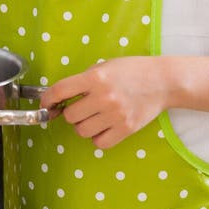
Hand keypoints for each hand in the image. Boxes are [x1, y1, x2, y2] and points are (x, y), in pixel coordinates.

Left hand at [40, 56, 172, 148]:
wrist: (163, 81)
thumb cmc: (132, 71)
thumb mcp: (105, 66)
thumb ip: (84, 80)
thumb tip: (61, 96)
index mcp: (96, 78)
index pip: (60, 90)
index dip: (47, 98)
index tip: (46, 103)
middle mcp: (104, 97)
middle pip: (69, 115)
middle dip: (70, 112)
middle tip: (80, 107)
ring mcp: (115, 115)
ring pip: (82, 131)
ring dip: (83, 125)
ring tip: (93, 116)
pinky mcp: (126, 129)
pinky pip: (99, 142)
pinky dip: (97, 137)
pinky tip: (103, 126)